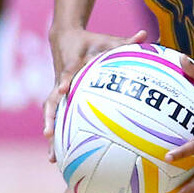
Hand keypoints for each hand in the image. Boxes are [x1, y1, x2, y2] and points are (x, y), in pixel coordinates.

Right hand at [43, 26, 147, 162]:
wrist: (64, 39)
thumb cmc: (90, 41)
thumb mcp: (107, 40)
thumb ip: (125, 41)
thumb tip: (145, 35)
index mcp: (71, 64)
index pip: (66, 72)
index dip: (64, 80)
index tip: (62, 89)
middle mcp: (60, 80)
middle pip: (51, 101)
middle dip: (49, 118)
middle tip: (48, 134)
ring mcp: (56, 91)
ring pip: (51, 114)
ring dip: (51, 134)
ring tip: (52, 158)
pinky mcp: (58, 99)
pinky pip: (56, 118)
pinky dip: (57, 137)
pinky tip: (59, 158)